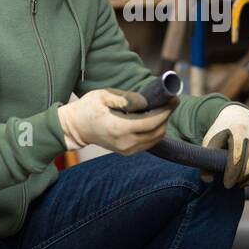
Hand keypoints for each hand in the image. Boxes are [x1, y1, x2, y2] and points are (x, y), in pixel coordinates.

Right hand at [57, 88, 173, 154]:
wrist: (75, 128)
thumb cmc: (87, 108)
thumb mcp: (103, 96)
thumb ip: (126, 98)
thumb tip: (146, 101)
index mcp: (119, 128)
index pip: (151, 122)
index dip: (165, 111)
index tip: (173, 99)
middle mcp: (125, 142)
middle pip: (157, 132)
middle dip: (166, 116)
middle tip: (169, 102)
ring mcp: (127, 149)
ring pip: (155, 139)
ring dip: (161, 124)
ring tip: (161, 109)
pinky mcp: (128, 152)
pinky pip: (149, 142)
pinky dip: (154, 131)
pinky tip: (151, 119)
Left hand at [202, 105, 248, 188]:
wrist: (237, 116)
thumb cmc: (222, 133)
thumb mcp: (211, 141)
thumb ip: (207, 159)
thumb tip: (207, 179)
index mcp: (238, 129)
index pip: (237, 158)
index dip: (232, 174)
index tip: (227, 184)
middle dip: (242, 178)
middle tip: (234, 185)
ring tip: (243, 183)